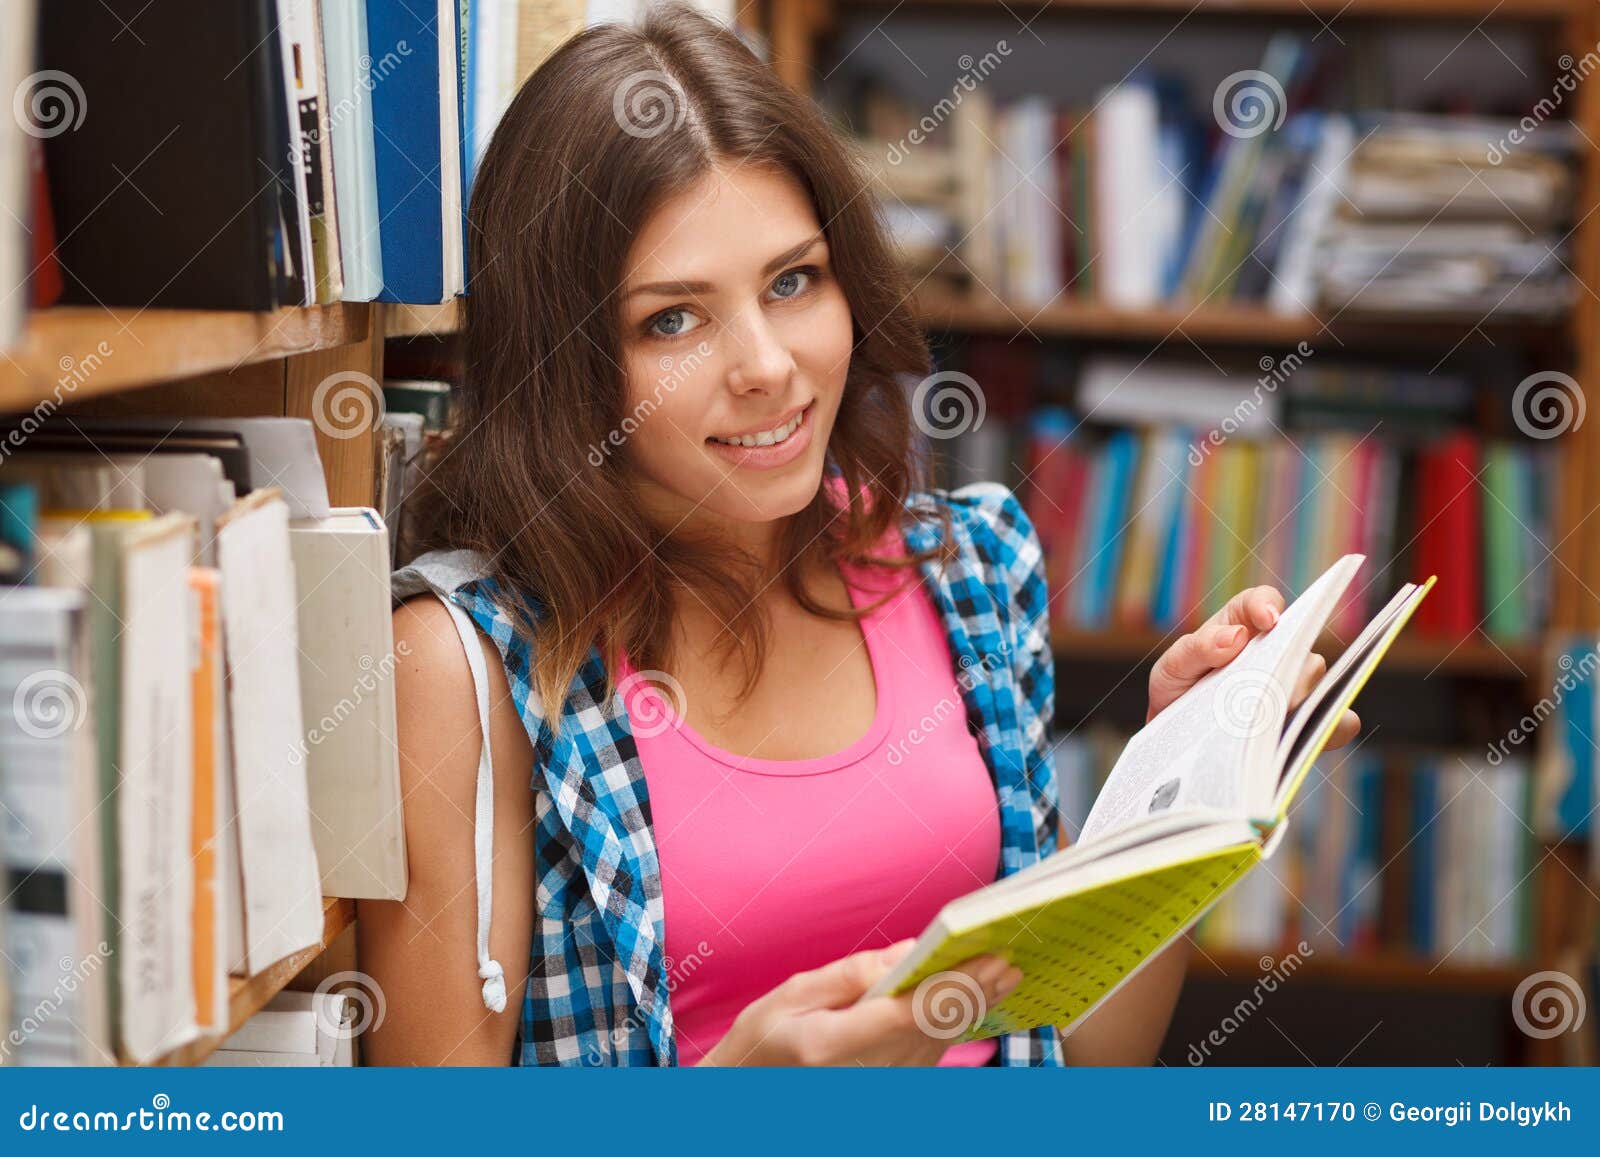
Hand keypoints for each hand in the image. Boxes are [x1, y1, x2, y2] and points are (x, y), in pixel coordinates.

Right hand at [696, 941, 1021, 1066]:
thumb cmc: (763, 1041)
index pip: (911, 1014)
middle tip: (1010, 961)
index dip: (956, 987)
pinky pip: (929, 1052)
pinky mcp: (890, 1086)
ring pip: (940, 1042)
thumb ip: (851, 974)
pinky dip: (954, 1023)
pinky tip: (973, 1000)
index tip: (990, 961)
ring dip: (973, 1007)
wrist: (751, 1093)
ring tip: (1002, 974)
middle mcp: (867, 1072)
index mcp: (836, 1045)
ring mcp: (881, 1085)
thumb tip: (907, 951)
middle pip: (936, 1028)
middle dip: (976, 993)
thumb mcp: (790, 996)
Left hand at [1146, 584, 1358, 747]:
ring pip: (1313, 680)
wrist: (1178, 738)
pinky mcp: (1301, 722)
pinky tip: (1321, 734)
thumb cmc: (1178, 691)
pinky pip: (1330, 721)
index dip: (1266, 606)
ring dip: (1300, 695)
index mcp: (1240, 627)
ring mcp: (1290, 687)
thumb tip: (1235, 636)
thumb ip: (1195, 649)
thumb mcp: (1172, 669)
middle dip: (1287, 660)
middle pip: (1296, 644)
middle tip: (1271, 683)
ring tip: (1275, 718)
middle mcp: (1273, 652)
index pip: (1261, 603)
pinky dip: (1332, 726)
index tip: (1267, 620)